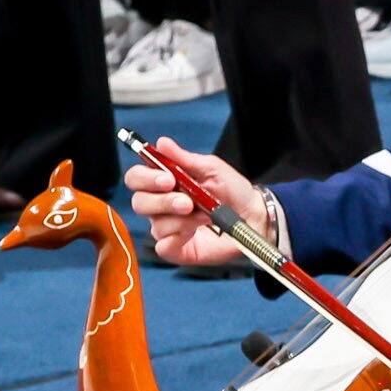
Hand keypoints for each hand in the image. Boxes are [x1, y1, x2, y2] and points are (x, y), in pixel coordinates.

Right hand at [122, 136, 265, 268]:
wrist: (253, 215)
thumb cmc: (232, 190)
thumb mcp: (212, 169)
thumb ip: (185, 158)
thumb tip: (162, 142)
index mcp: (164, 182)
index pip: (136, 178)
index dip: (145, 178)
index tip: (168, 179)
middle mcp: (160, 205)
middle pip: (139, 202)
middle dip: (162, 201)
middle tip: (187, 202)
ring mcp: (166, 227)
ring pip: (155, 224)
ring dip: (182, 220)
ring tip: (206, 215)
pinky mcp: (175, 248)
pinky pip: (164, 245)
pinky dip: (180, 236)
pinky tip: (196, 231)